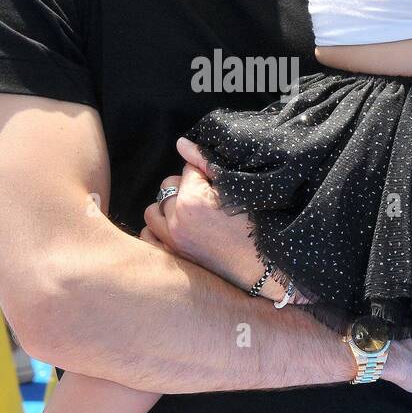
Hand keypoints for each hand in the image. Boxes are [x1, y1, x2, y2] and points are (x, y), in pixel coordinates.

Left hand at [140, 138, 270, 292]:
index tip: (218, 185)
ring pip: (153, 211)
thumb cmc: (256, 227)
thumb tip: (181, 143)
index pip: (189, 168)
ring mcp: (172, 241)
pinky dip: (157, 230)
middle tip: (206, 197)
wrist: (262, 268)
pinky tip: (175, 230)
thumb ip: (205, 163)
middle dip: (185, 187)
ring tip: (188, 213)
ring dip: (167, 207)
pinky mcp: (173, 258)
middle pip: (168, 186)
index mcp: (192, 200)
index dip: (206, 174)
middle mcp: (177, 221)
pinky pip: (149, 236)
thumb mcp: (236, 189)